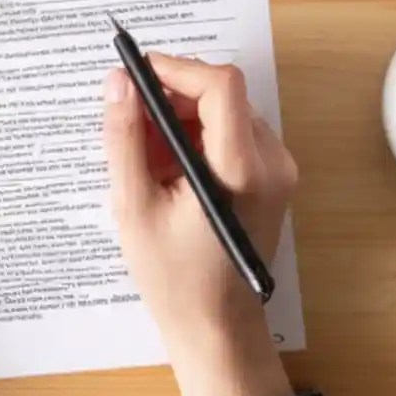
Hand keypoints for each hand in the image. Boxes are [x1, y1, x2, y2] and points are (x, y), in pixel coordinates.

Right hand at [102, 54, 297, 395]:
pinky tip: (168, 171)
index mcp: (241, 169)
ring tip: (146, 158)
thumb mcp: (134, 205)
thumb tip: (118, 83)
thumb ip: (125, 138)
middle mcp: (271, 162)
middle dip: (172, 97)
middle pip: (223, 95)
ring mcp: (278, 171)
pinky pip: (232, 135)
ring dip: (182, 119)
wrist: (216, 326)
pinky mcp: (272, 179)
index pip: (220, 85)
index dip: (176, 68)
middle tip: (131, 124)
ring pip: (226, 112)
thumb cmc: (173, 277)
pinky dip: (197, 138)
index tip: (137, 74)